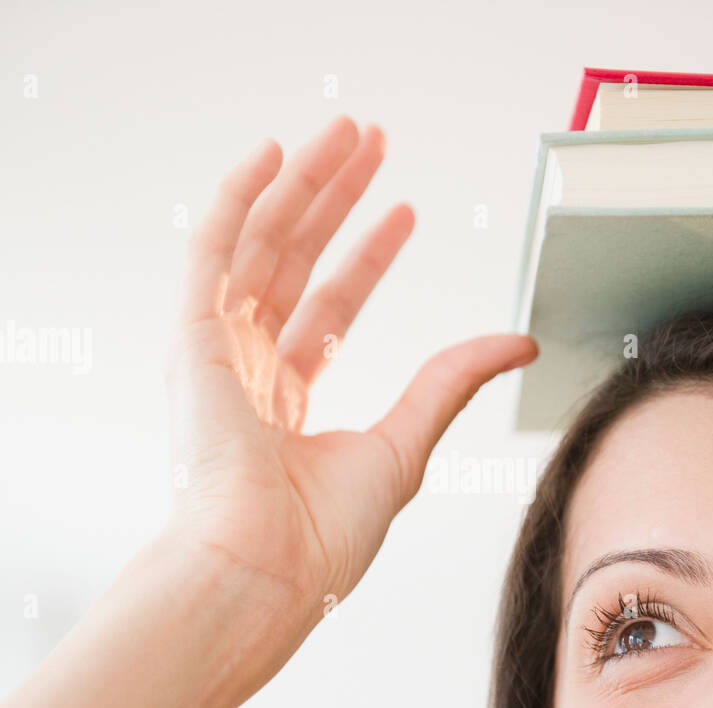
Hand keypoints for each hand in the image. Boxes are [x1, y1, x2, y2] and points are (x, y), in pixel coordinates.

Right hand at [165, 115, 536, 614]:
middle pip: (295, 263)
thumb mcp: (406, 445)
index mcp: (283, 407)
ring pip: (261, 245)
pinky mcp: (192, 341)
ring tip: (345, 133)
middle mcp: (245, 374)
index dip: (367, 258)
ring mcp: (215, 355)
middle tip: (371, 145)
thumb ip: (452, 382)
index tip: (403, 213)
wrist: (264, 570)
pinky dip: (237, 199)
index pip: (329, 311)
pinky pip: (211, 251)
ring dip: (300, 184)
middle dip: (335, 202)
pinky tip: (272, 154)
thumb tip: (520, 342)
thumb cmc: (322, 539)